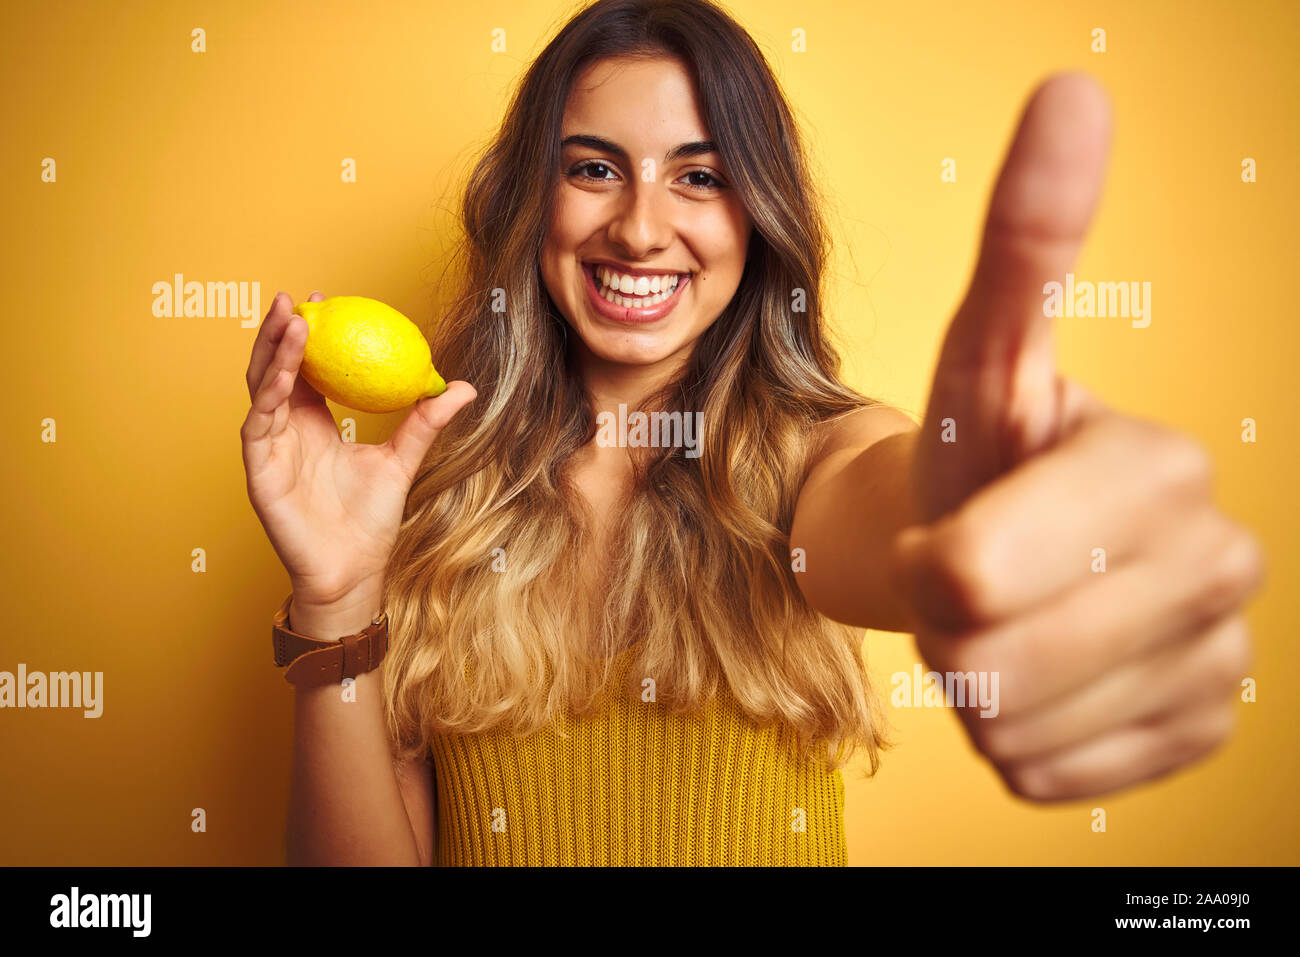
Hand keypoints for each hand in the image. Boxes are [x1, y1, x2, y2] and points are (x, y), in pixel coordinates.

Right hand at [240, 289, 476, 606]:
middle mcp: (286, 430)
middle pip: (274, 369)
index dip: (309, 335)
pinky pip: (259, 425)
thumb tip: (463, 386)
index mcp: (313, 423)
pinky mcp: (258, 471)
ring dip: (272, 352)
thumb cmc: (371, 521)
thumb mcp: (402, 460)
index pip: (305, 368)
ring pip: (261, 388)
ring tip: (289, 319)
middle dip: (279, 330)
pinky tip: (284, 371)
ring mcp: (269, 449)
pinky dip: (269, 394)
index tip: (324, 298)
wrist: (354, 570)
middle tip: (295, 297)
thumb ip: (426, 422)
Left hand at [891, 75, 1265, 800]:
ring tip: (1006, 623)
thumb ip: (1026, 236)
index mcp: (1164, 469)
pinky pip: (1047, 777)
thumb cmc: (980, 452)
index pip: (967, 573)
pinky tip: (1042, 678)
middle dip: (944, 629)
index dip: (923, 562)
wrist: (998, 544)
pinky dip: (1015, 741)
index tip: (949, 526)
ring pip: (1014, 727)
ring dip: (975, 686)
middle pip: (988, 659)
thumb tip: (1072, 89)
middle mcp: (1220, 561)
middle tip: (967, 581)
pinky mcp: (1196, 732)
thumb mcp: (981, 350)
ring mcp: (1219, 659)